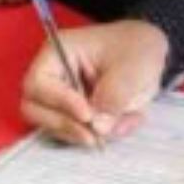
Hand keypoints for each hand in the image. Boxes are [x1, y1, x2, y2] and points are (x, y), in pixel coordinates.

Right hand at [21, 21, 168, 147]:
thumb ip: (115, 95)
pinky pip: (73, 134)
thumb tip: (98, 126)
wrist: (148, 53)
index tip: (88, 115)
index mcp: (59, 51)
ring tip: (118, 125)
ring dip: (82, 133)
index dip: (59, 102)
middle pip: (35, 109)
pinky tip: (122, 124)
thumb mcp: (133, 66)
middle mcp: (52, 75)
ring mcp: (60, 97)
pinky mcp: (72, 114)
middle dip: (64, 125)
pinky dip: (96, 136)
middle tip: (94, 136)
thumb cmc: (137, 47)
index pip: (38, 83)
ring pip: (53, 126)